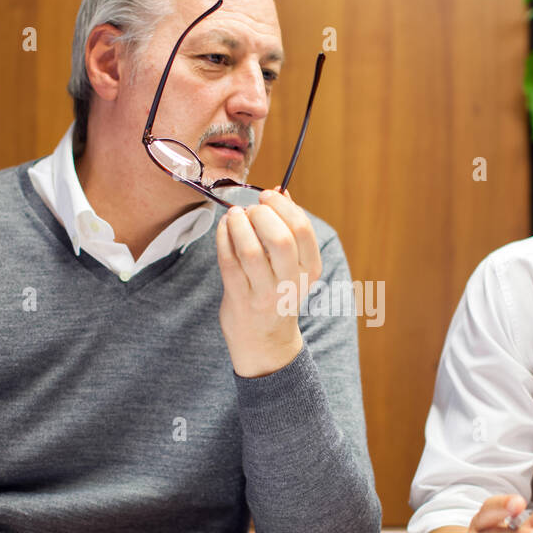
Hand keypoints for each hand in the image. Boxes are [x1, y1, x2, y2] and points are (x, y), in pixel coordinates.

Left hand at [215, 189, 321, 377]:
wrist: (265, 341)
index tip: (268, 196)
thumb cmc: (277, 292)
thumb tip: (280, 191)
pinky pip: (228, 263)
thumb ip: (289, 230)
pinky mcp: (240, 300)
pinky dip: (223, 238)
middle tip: (251, 209)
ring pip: (251, 251)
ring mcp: (264, 294)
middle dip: (262, 215)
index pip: (302, 231)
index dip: (283, 206)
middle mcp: (290, 283)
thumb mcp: (294, 266)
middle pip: (280, 240)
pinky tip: (224, 229)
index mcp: (309, 270)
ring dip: (239, 225)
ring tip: (234, 216)